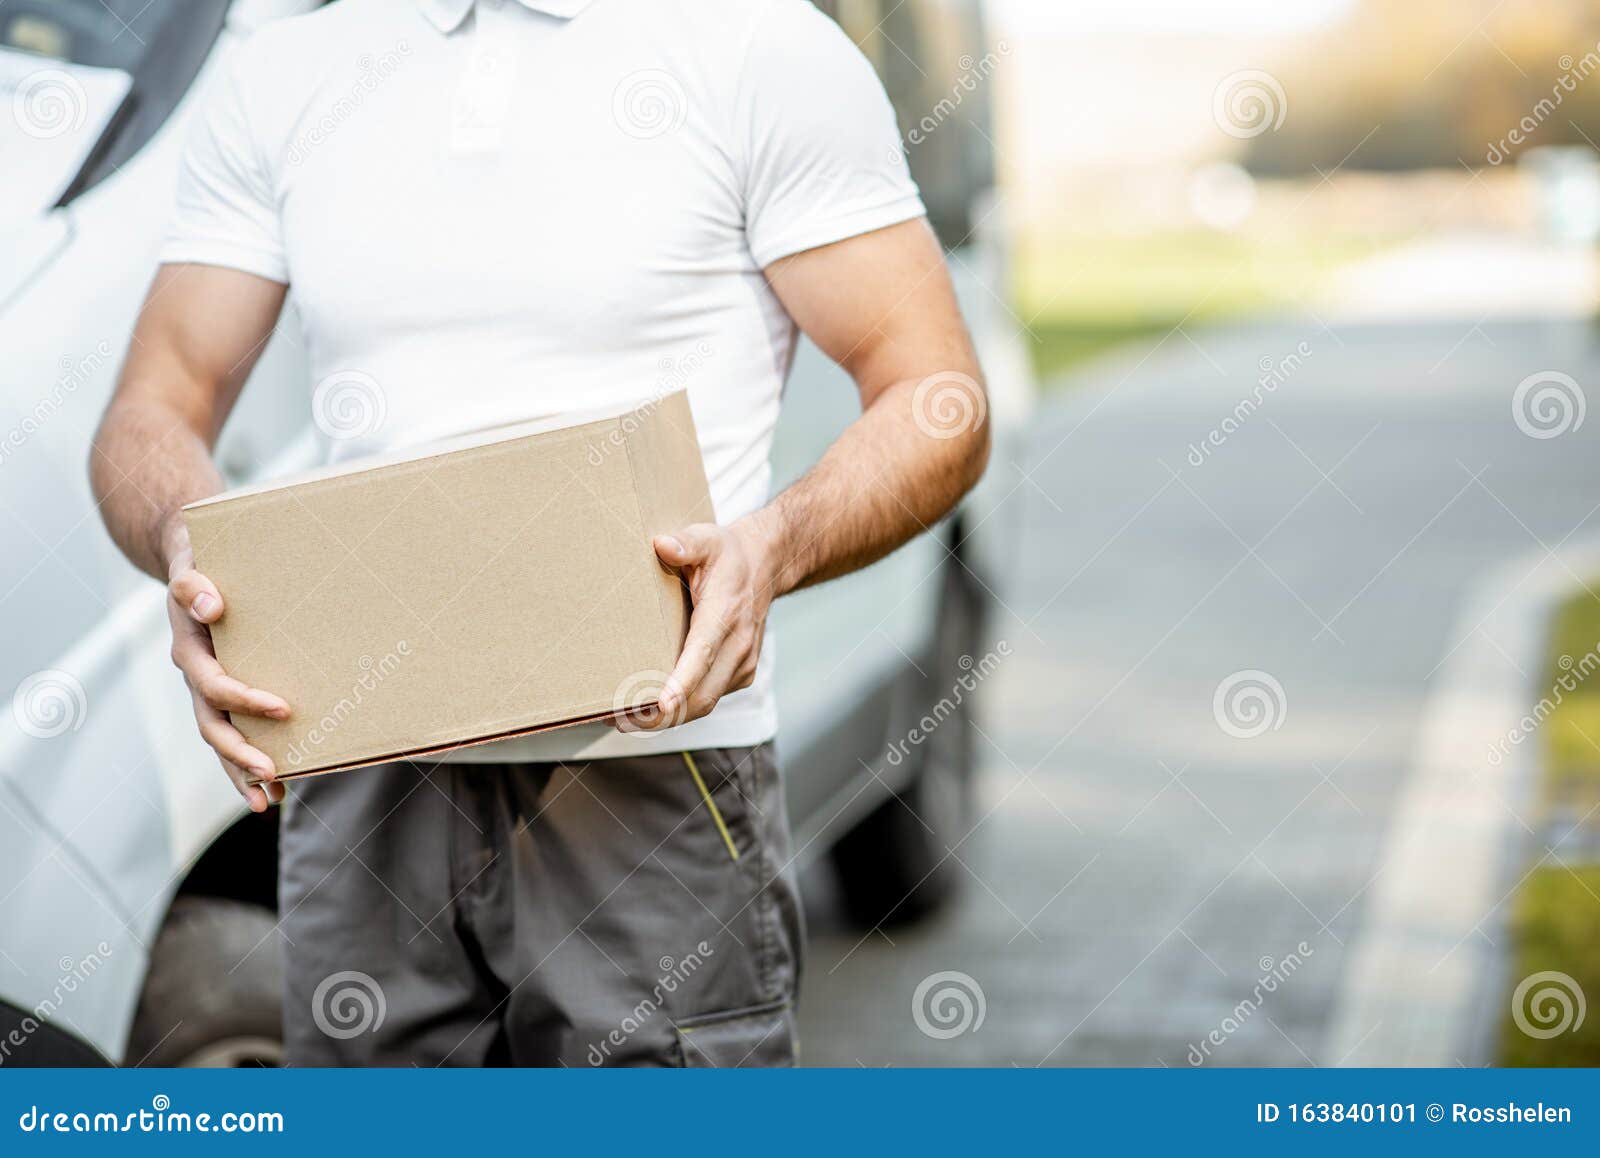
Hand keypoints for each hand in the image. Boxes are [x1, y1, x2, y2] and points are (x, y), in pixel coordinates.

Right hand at [163, 520, 290, 811]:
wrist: (193, 566)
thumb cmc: (202, 564)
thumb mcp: (194, 566)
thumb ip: (195, 584)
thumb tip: (211, 603)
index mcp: (191, 651)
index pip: (215, 685)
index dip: (244, 699)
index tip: (283, 710)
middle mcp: (197, 677)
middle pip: (213, 725)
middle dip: (240, 754)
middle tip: (272, 775)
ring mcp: (207, 690)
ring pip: (221, 739)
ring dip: (240, 772)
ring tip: (267, 801)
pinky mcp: (223, 694)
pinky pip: (233, 734)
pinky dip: (247, 763)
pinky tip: (275, 788)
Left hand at [617, 519, 777, 730]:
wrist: (766, 566)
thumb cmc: (727, 555)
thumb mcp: (707, 538)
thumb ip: (686, 542)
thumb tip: (662, 545)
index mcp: (726, 612)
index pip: (703, 652)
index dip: (682, 681)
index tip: (662, 703)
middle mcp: (739, 644)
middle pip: (702, 693)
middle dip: (662, 713)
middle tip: (620, 718)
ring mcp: (742, 663)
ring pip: (705, 703)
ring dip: (667, 718)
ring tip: (625, 720)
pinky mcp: (740, 674)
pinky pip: (709, 699)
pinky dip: (681, 711)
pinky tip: (650, 711)